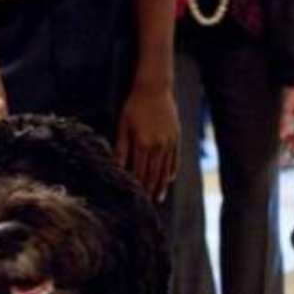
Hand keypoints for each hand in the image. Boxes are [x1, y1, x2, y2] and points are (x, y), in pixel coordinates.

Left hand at [115, 86, 179, 200]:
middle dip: (150, 190)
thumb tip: (117, 166)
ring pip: (165, 169)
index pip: (140, 171)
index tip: (135, 198)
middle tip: (147, 205)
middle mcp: (158, 146)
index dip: (138, 186)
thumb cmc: (134, 106)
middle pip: (154, 174)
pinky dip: (172, 170)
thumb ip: (121, 147)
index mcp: (143, 144)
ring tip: (159, 197)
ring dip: (162, 185)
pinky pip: (175, 158)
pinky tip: (169, 179)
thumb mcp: (123, 125)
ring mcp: (169, 142)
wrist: (155, 89)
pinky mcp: (176, 137)